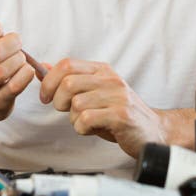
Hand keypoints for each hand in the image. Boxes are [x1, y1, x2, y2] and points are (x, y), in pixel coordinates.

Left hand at [39, 59, 167, 157]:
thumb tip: (42, 67)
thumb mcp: (95, 92)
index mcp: (102, 70)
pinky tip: (93, 129)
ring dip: (73, 119)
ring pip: (76, 104)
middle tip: (64, 111)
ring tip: (86, 122)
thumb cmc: (119, 114)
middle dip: (58, 100)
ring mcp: (117, 96)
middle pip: (68, 82)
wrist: (153, 132)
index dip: (49, 80)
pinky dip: (82, 129)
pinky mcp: (121, 115)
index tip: (46, 96)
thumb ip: (70, 80)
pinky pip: (86, 119)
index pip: (67, 64)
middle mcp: (110, 79)